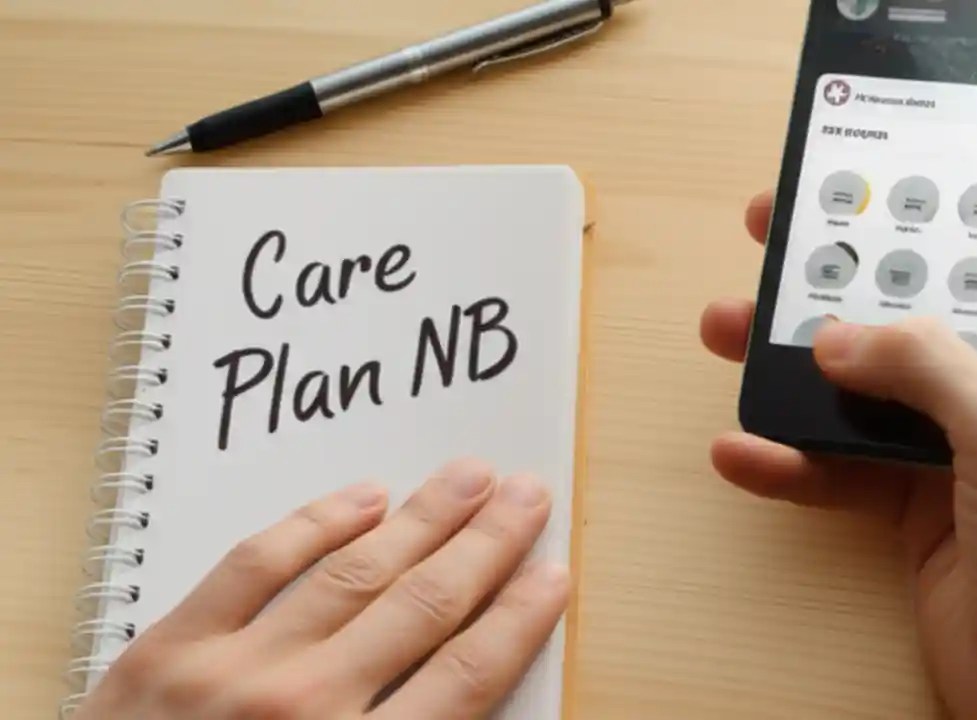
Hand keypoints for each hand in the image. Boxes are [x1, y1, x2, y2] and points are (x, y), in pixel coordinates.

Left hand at [76, 459, 568, 719]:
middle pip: (425, 607)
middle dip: (487, 546)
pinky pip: (256, 564)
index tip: (552, 574)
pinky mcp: (169, 650)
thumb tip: (465, 690)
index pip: (467, 677)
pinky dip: (316, 524)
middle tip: (526, 495)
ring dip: (423, 520)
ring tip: (468, 479)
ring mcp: (233, 675)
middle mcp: (306, 712)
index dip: (519, 619)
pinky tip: (364, 497)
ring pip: (355, 573)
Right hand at [701, 153, 976, 719]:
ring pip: (874, 370)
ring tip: (733, 325)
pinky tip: (747, 448)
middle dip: (867, 254)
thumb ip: (926, 366)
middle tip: (795, 226)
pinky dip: (790, 453)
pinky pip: (841, 456)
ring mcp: (964, 439)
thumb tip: (841, 335)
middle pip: (942, 287)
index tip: (955, 146)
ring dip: (802, 350)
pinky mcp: (917, 496)